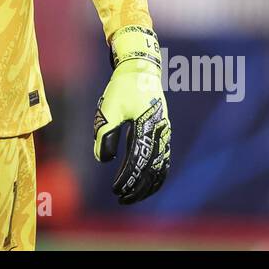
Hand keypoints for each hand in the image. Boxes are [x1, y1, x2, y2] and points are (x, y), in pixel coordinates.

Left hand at [93, 24, 170, 204]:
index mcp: (146, 126)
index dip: (127, 178)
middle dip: (138, 187)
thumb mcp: (108, 109)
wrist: (140, 69)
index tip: (115, 189)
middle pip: (153, 169)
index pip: (138, 161)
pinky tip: (146, 184)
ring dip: (148, 185)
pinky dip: (156, 175)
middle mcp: (160, 132)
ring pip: (161, 167)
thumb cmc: (122, 88)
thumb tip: (104, 160)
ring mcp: (164, 133)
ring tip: (133, 196)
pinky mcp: (163, 133)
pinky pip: (163, 160)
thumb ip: (105, 135)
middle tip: (121, 198)